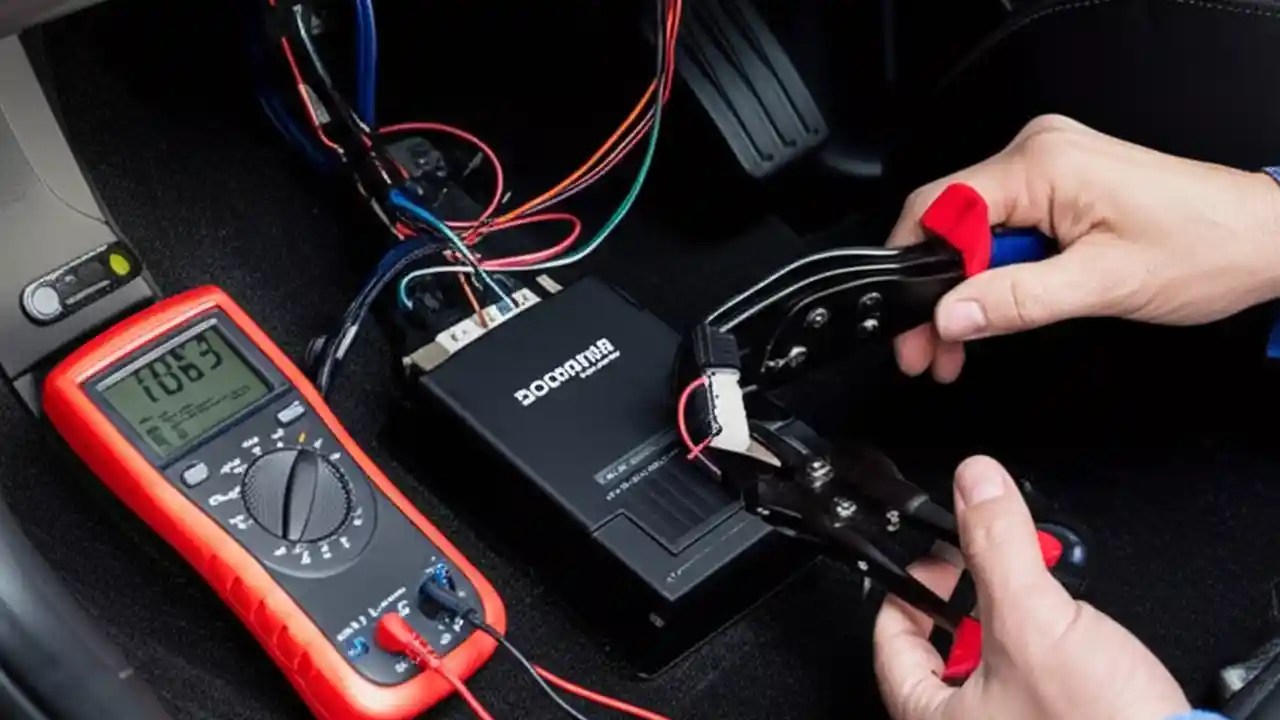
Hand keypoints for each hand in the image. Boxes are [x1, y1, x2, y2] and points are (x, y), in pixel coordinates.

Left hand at [873, 456, 1189, 719]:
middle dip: (969, 602)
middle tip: (989, 569)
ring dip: (1015, 622)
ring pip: (995, 665)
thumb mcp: (1034, 619)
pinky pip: (1035, 685)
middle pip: (943, 650)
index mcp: (930, 718)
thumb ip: (998, 546)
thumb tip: (977, 486)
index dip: (908, 591)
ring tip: (1038, 594)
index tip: (933, 563)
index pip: (891, 642)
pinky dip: (1048, 651)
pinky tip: (1072, 635)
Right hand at [890, 114, 1279, 381]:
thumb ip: (1018, 300)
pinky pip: (1004, 230)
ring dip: (963, 291)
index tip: (915, 327)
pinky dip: (993, 274)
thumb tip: (951, 315)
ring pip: (973, 232)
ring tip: (958, 345)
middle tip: (928, 349)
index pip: (941, 209)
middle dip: (935, 292)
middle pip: (950, 223)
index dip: (915, 271)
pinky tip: (993, 310)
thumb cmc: (1207, 247)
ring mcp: (1048, 168)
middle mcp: (1038, 153)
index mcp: (1043, 164)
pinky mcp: (1060, 187)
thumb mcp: (1104, 285)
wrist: (1264, 238)